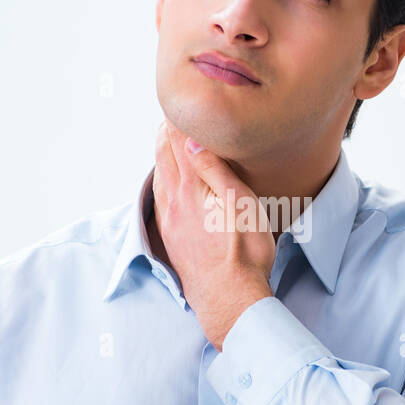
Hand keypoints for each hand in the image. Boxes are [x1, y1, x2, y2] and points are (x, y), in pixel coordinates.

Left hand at [153, 121, 275, 349]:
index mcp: (191, 188)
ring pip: (159, 177)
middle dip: (166, 133)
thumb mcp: (240, 204)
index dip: (178, 121)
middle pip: (162, 157)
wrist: (229, 300)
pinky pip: (160, 200)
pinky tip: (167, 183)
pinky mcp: (171, 239)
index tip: (181, 104)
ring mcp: (169, 221)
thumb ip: (215, 169)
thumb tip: (192, 139)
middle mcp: (173, 202)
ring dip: (162, 156)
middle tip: (171, 116)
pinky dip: (162, 180)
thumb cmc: (244, 253)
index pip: (177, 143)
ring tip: (168, 141)